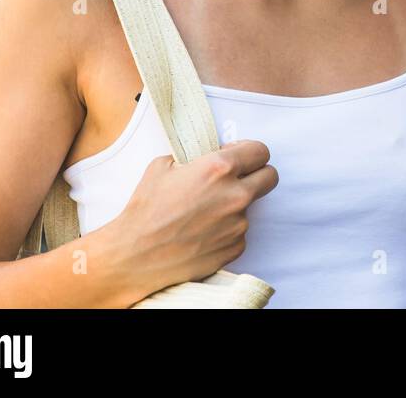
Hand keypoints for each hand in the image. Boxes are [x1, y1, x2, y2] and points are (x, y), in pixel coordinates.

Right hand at [103, 140, 278, 301]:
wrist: (135, 254)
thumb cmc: (146, 209)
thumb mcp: (164, 165)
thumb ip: (195, 157)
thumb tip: (207, 156)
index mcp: (220, 168)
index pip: (261, 151)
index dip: (250, 152)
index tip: (241, 157)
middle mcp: (235, 195)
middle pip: (270, 177)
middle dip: (257, 174)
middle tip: (238, 179)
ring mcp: (238, 224)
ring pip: (249, 207)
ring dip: (234, 206)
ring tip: (204, 213)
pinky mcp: (235, 247)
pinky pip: (239, 232)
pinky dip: (226, 230)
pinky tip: (203, 232)